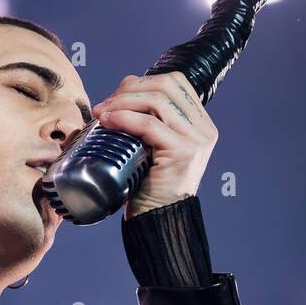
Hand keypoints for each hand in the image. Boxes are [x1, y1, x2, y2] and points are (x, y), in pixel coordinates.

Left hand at [91, 70, 217, 219]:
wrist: (156, 222)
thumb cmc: (147, 187)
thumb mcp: (150, 147)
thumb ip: (147, 121)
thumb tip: (121, 91)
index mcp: (199, 124)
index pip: (174, 83)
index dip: (143, 82)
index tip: (115, 97)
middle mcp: (203, 129)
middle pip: (166, 86)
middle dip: (130, 89)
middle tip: (104, 105)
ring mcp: (197, 140)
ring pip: (157, 101)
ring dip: (124, 102)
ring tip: (102, 114)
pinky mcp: (184, 152)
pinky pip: (149, 124)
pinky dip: (125, 118)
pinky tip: (108, 122)